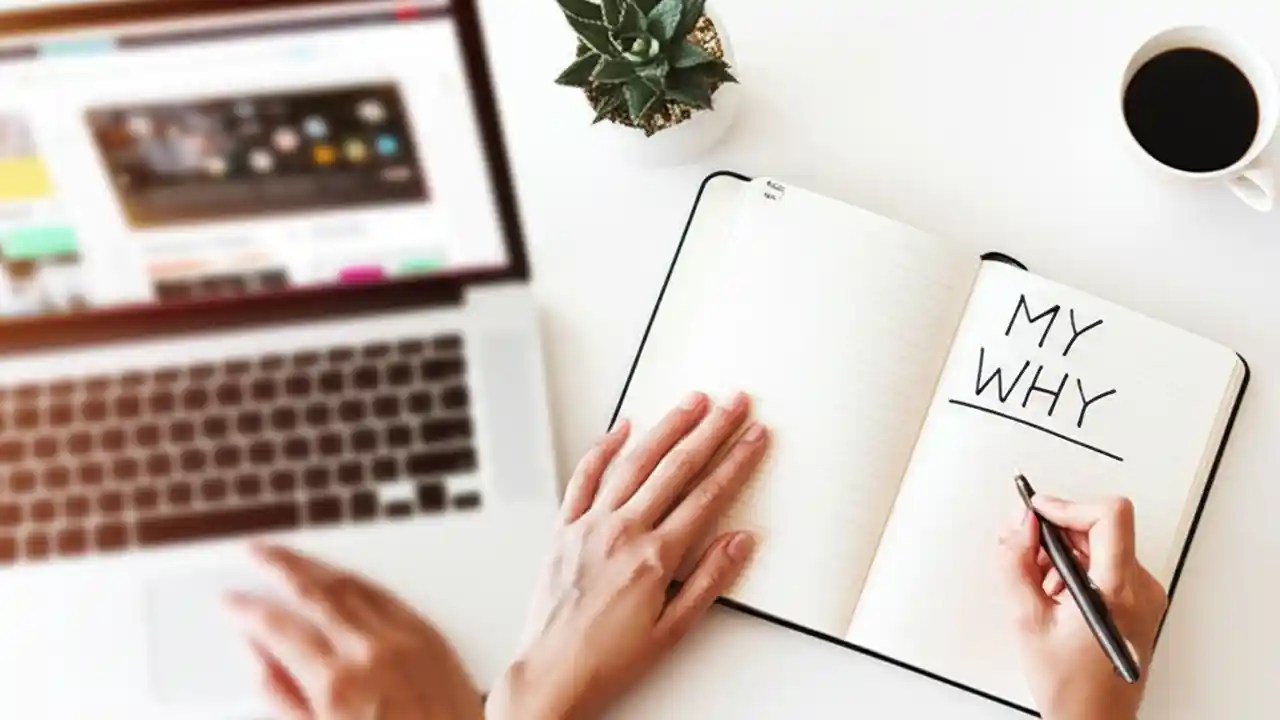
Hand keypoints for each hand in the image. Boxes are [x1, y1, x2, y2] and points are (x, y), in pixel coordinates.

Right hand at [225, 545, 483, 719]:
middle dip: (280, 566)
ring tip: (292, 557)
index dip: (249, 609)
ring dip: (317, 565)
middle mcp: (371, 652)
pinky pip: (388, 595)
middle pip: (315, 591)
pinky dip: (358, 580)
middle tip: (256, 551)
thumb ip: (285, 698)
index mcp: (337, 685)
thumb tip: (260, 660)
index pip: (279, 629)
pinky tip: (343, 577)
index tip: (232, 600)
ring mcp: (406, 639)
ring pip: (352, 585)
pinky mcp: (433, 637)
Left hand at [487, 391, 768, 719]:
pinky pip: (585, 477)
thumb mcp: (673, 629)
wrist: (551, 673)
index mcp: (655, 557)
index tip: (754, 437)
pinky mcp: (564, 528)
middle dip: (711, 430)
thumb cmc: (609, 659)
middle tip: (734, 404)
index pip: (707, 495)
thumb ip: (709, 580)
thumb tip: (740, 542)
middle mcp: (623, 531)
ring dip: (666, 427)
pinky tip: (622, 428)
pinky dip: (604, 449)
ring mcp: (590, 524)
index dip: (736, 461)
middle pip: (677, 467)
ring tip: (691, 403)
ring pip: (635, 462)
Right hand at [998, 496, 1167, 719]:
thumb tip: (1018, 524)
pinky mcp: (1139, 602)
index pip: (1108, 515)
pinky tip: (1057, 594)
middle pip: (1102, 527)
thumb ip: (1016, 563)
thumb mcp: (1027, 620)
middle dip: (1058, 531)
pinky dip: (1078, 567)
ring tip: (1042, 583)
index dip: (1067, 505)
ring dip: (1066, 552)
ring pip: (1103, 544)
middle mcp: (1141, 589)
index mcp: (1118, 591)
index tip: (1038, 511)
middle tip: (1028, 549)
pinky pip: (1108, 563)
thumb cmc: (1070, 687)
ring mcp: (1145, 596)